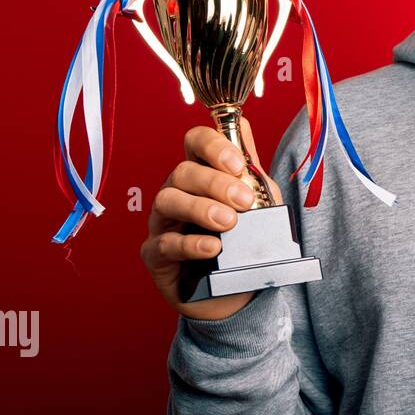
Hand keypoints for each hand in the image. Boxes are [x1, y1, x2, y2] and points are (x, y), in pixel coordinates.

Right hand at [140, 117, 279, 320]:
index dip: (213, 146)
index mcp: (202, 175)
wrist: (242, 290)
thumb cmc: (246, 241)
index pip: (195, 143)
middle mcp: (177, 193)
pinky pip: (164, 244)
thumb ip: (250, 168)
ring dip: (201, 208)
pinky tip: (212, 247)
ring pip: (168, 201)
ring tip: (229, 223)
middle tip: (245, 202)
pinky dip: (189, 244)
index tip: (238, 165)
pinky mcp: (156, 257)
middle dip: (216, 183)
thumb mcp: (258, 202)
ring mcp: (163, 224)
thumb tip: (242, 125)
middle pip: (183, 172)